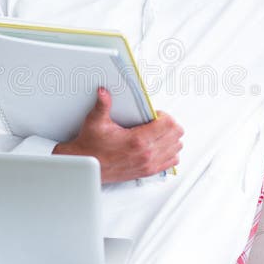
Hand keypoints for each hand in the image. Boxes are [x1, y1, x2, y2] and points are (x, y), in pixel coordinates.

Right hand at [52, 87, 183, 183]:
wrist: (87, 165)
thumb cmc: (91, 147)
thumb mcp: (95, 122)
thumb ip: (102, 105)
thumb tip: (104, 92)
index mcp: (137, 141)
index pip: (168, 125)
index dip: (164, 115)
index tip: (154, 114)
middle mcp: (146, 154)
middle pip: (176, 135)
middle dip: (169, 124)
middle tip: (157, 121)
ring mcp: (148, 164)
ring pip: (176, 148)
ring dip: (171, 138)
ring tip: (159, 132)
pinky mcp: (147, 171)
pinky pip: (171, 162)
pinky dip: (170, 152)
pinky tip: (160, 146)